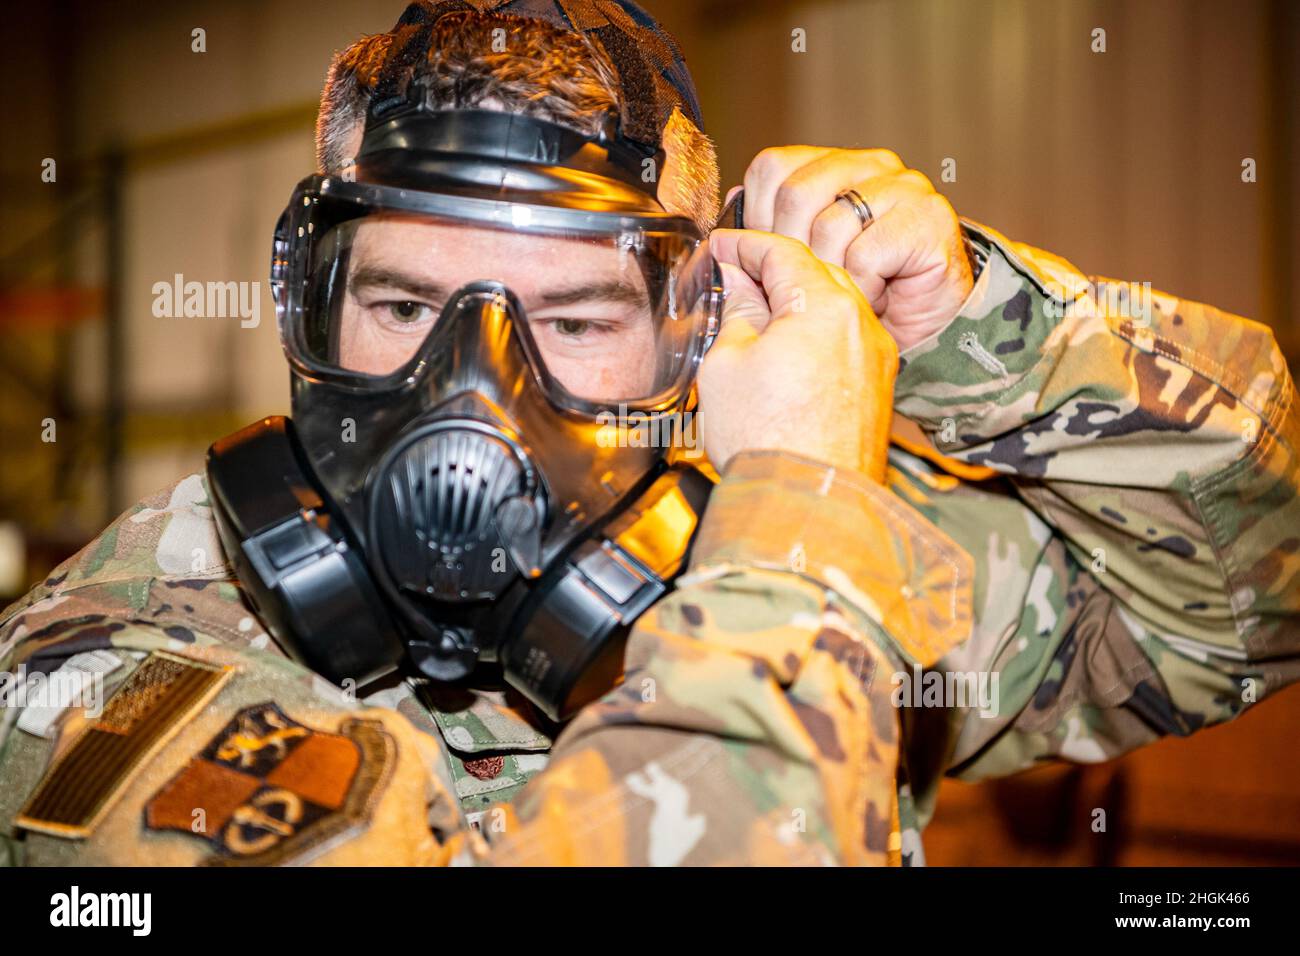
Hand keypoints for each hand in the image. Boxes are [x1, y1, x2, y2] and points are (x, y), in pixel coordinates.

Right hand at [698, 228, 896, 481]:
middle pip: (816, 271)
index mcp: (824, 307)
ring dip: (800, 300)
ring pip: (836, 305)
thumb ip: (737, 313)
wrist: (810, 503)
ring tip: (760, 314)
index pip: (782, 251)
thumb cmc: (770, 442)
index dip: (744, 244)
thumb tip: (740, 288)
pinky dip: (818, 331)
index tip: (722, 246)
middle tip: (736, 276)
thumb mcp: (728, 364)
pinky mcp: (877, 387)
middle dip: (775, 268)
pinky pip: (847, 339)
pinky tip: (789, 349)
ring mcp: (876, 357)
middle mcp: (861, 324)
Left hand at [737, 146, 972, 350]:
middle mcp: (872, 164)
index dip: (756, 216)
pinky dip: (862, 286)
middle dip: (790, 251)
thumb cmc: (865, 288)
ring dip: (830, 275)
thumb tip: (733, 202)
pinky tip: (874, 295)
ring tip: (847, 290)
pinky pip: (866, 254)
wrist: (930, 320)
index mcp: (836, 164)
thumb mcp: (807, 256)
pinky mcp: (927, 218)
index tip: (763, 256)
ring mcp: (904, 186)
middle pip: (796, 194)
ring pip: (829, 227)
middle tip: (805, 283)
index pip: (772, 167)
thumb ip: (772, 225)